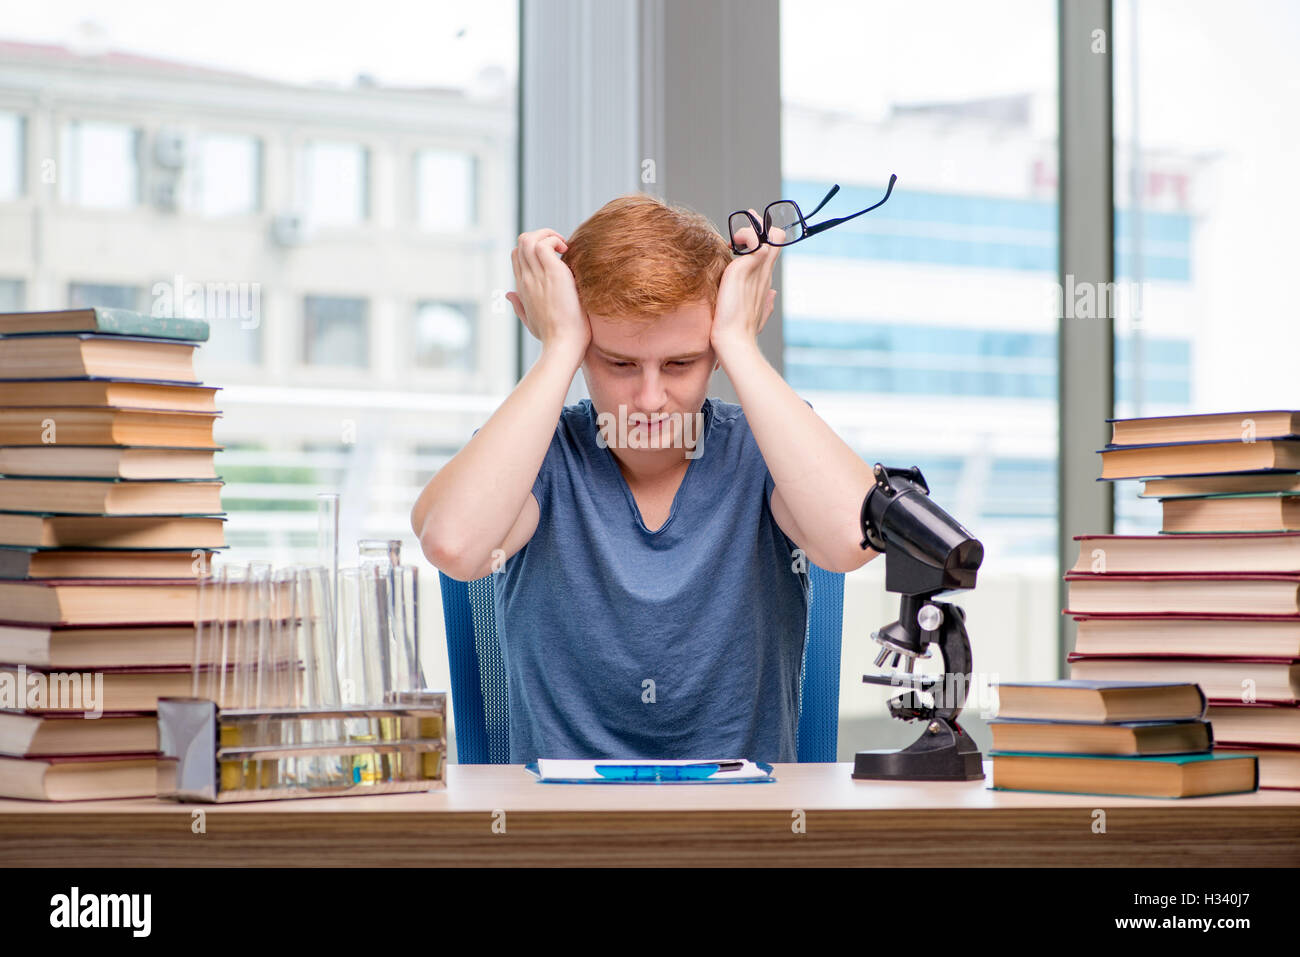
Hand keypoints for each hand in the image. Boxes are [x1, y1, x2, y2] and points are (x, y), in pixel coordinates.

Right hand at [505, 229, 589, 360]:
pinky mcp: (552, 273)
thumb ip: (519, 306)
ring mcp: (536, 275)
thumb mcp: (530, 320)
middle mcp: (526, 279)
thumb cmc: (552, 337)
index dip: (533, 249)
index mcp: (522, 288)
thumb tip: (508, 295)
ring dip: (547, 235)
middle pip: (521, 243)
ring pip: (528, 239)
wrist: (562, 345)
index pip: (517, 256)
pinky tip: (566, 251)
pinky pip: (544, 244)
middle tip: (560, 248)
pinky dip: (554, 240)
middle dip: (541, 236)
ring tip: (563, 247)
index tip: (553, 256)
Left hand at [710, 210, 779, 357]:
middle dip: (760, 225)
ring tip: (734, 240)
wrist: (734, 340)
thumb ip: (764, 301)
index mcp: (764, 280)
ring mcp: (758, 270)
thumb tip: (773, 294)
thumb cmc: (741, 331)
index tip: (743, 239)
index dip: (764, 237)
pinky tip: (732, 244)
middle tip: (742, 229)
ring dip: (751, 229)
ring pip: (770, 234)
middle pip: (776, 237)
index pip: (773, 249)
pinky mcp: (746, 268)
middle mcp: (765, 273)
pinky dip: (746, 235)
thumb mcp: (755, 313)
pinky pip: (755, 240)